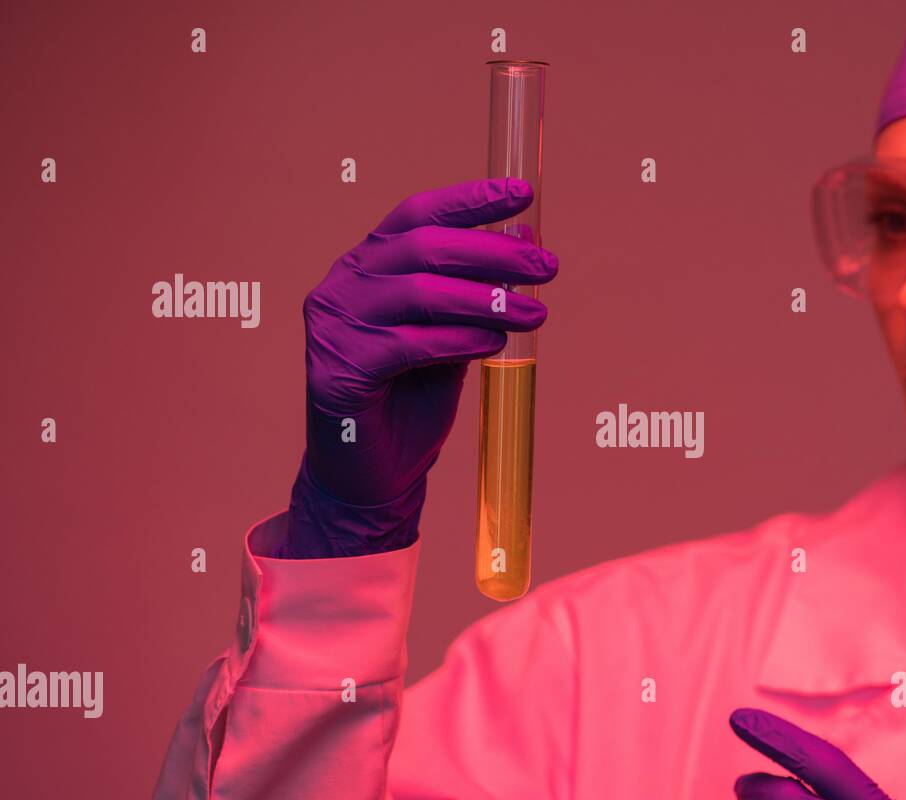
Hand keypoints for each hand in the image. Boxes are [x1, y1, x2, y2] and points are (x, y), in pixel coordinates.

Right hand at [277, 178, 558, 557]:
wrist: (372, 474)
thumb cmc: (411, 401)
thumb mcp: (452, 335)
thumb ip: (476, 291)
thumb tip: (527, 240)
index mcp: (367, 265)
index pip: (417, 214)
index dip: (470, 199)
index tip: (521, 193)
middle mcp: (343, 285)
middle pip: (424, 248)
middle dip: (494, 253)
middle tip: (547, 269)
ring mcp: (334, 325)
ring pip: (420, 293)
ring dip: (487, 299)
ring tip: (534, 313)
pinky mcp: (339, 369)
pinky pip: (410, 344)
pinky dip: (460, 340)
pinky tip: (495, 344)